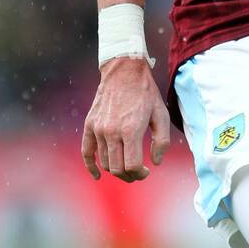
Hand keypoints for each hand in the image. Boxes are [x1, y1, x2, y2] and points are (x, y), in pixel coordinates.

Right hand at [82, 57, 170, 181]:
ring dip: (116, 171)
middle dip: (129, 176)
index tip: (147, 171)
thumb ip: (162, 141)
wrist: (124, 72)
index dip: (140, 174)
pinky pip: (86, 152)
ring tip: (127, 168)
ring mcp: (98, 129)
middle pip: (117, 168)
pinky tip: (98, 175)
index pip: (132, 166)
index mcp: (131, 131)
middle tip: (138, 172)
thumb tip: (156, 163)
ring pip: (105, 163)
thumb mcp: (161, 115)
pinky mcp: (90, 125)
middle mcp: (111, 132)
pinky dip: (91, 167)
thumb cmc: (146, 94)